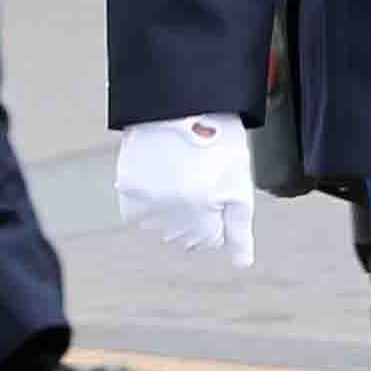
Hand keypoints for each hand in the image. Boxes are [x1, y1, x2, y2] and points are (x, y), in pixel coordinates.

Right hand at [114, 117, 254, 268]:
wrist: (181, 106)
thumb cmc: (218, 144)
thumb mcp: (239, 185)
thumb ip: (239, 230)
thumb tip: (242, 265)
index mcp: (201, 212)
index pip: (212, 241)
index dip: (220, 215)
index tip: (220, 188)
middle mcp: (169, 214)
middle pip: (186, 238)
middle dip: (198, 216)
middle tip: (202, 178)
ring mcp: (145, 204)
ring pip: (163, 227)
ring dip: (174, 210)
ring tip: (183, 174)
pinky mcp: (127, 192)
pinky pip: (141, 214)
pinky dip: (152, 202)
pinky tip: (163, 176)